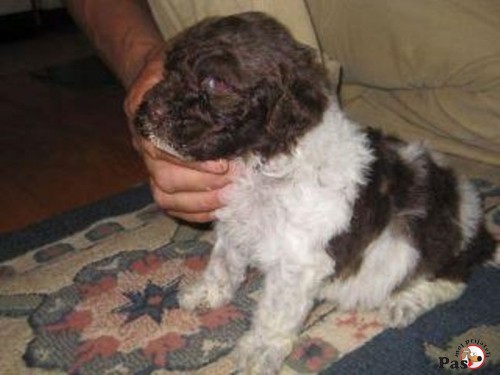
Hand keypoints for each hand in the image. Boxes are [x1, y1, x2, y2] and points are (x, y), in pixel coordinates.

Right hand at [124, 44, 232, 222]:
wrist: (156, 82)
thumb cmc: (168, 73)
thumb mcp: (167, 63)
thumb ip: (175, 73)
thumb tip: (211, 82)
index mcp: (145, 122)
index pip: (163, 150)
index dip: (193, 162)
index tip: (224, 163)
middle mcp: (144, 149)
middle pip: (165, 179)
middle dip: (204, 184)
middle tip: (236, 179)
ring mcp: (151, 168)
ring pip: (165, 197)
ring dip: (201, 201)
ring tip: (232, 195)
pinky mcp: (162, 181)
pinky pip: (170, 206)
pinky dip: (194, 212)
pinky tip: (220, 208)